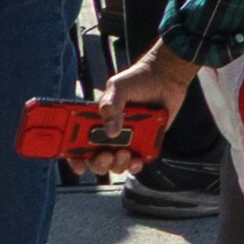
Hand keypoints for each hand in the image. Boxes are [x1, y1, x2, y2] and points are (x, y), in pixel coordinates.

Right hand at [69, 52, 198, 167]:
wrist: (167, 77)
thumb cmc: (138, 79)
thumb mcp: (119, 86)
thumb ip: (111, 105)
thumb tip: (111, 132)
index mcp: (95, 121)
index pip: (77, 143)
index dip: (75, 158)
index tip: (80, 165)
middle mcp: (108, 133)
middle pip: (96, 159)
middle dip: (99, 163)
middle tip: (107, 155)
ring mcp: (126, 140)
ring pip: (115, 164)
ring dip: (117, 165)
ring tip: (125, 153)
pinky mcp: (143, 144)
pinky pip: (136, 163)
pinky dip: (135, 165)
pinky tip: (137, 159)